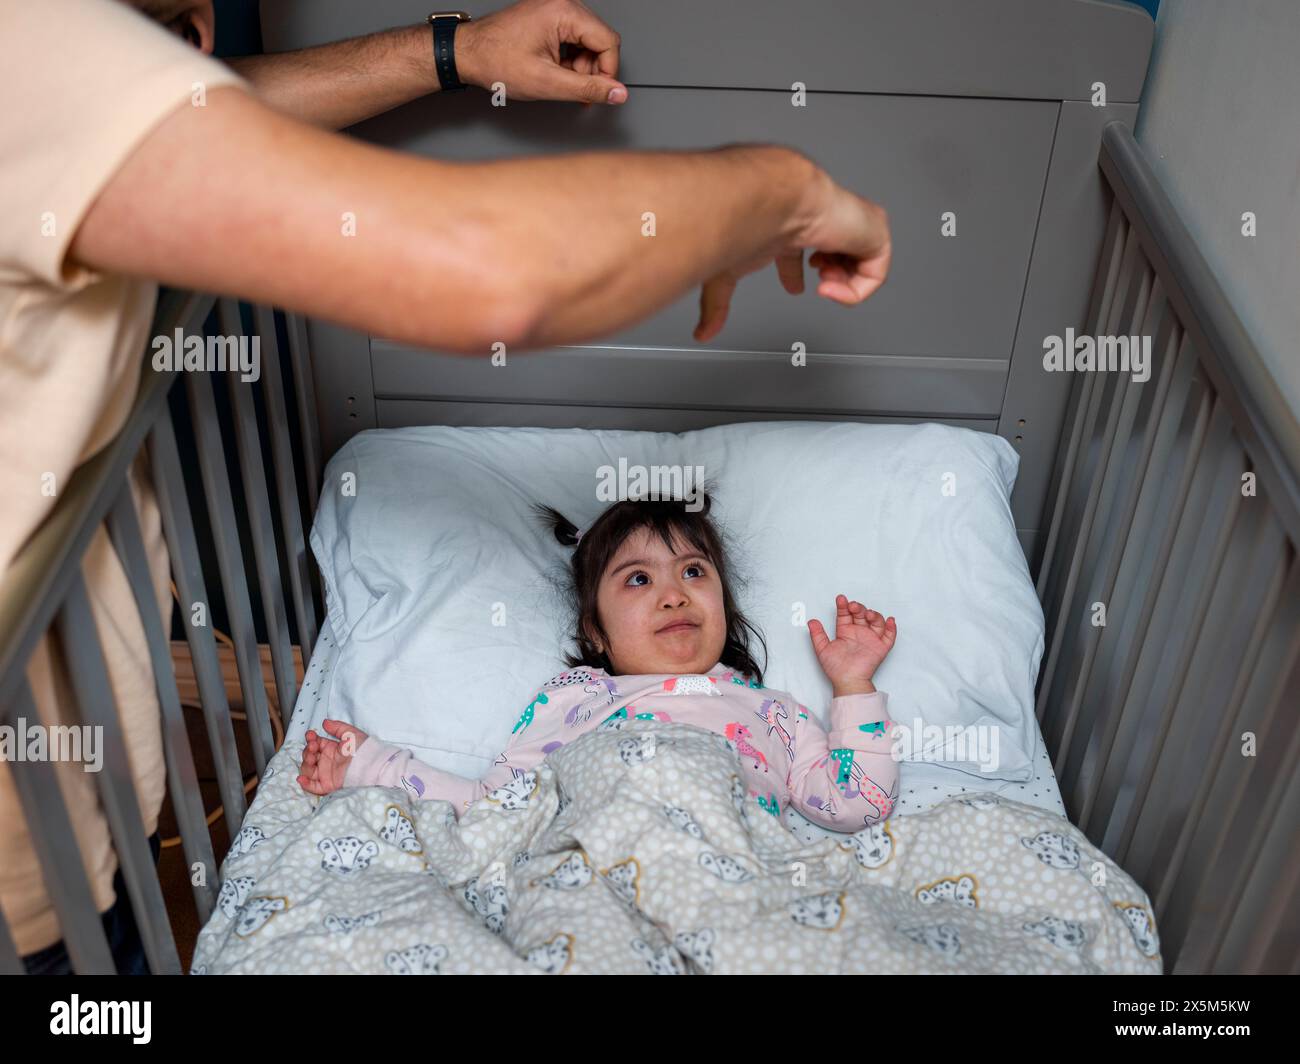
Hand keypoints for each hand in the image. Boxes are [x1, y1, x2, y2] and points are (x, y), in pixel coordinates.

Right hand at [298, 719, 368, 796]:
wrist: (371, 765)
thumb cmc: (364, 749)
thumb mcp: (351, 734)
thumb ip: (337, 727)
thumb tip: (325, 722)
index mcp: (331, 749)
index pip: (315, 743)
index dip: (310, 739)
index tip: (311, 735)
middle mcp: (327, 761)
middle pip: (309, 756)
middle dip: (307, 750)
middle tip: (313, 746)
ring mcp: (326, 773)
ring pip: (308, 770)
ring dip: (305, 763)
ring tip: (310, 758)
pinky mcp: (328, 784)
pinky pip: (313, 786)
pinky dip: (305, 783)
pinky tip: (302, 778)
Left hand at [456, 0, 626, 104]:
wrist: (468, 54)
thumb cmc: (496, 61)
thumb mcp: (547, 82)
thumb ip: (588, 89)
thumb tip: (617, 94)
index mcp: (564, 11)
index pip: (609, 42)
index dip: (607, 73)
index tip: (598, 93)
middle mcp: (562, 3)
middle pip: (600, 41)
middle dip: (591, 71)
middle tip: (572, 89)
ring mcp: (555, 8)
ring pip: (588, 43)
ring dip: (579, 68)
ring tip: (556, 78)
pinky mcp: (549, 17)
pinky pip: (573, 40)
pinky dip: (568, 61)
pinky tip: (552, 70)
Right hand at [693, 166, 890, 342]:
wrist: (776, 200)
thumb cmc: (749, 223)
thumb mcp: (727, 272)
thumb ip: (715, 303)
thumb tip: (702, 333)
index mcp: (794, 225)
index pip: (805, 248)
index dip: (800, 272)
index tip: (796, 288)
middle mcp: (825, 221)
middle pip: (841, 253)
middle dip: (832, 276)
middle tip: (820, 283)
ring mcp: (850, 225)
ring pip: (861, 263)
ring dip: (841, 283)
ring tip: (825, 283)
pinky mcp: (872, 234)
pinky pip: (876, 274)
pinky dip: (855, 291)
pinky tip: (832, 286)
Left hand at [807, 594, 896, 695]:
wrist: (847, 681)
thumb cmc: (835, 668)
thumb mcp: (822, 649)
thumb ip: (817, 635)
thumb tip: (811, 621)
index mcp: (845, 631)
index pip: (845, 614)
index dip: (843, 606)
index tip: (840, 599)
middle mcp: (858, 633)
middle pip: (861, 614)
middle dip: (858, 608)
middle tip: (853, 606)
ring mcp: (870, 639)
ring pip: (876, 621)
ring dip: (874, 615)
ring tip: (867, 614)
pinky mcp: (880, 647)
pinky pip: (889, 636)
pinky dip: (892, 628)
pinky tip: (890, 621)